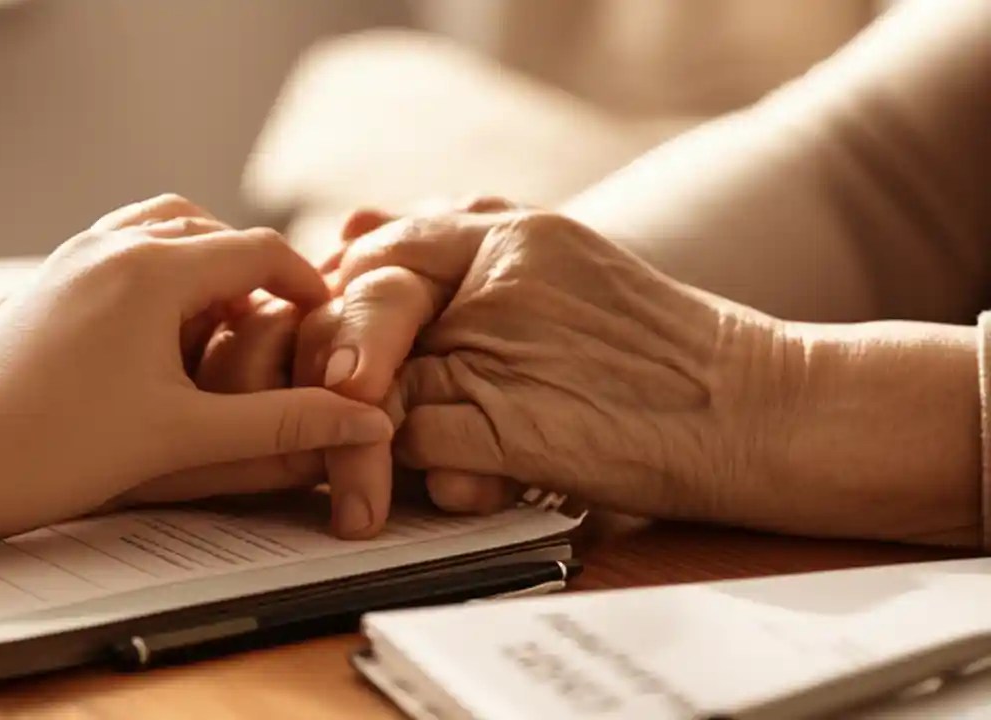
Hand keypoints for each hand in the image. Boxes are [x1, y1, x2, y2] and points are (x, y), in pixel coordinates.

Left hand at [0, 195, 393, 535]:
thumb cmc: (53, 447)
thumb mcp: (185, 439)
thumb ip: (283, 426)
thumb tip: (367, 425)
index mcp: (155, 267)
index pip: (260, 251)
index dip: (309, 287)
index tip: (333, 328)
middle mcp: (114, 244)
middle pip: (214, 233)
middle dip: (258, 276)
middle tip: (288, 333)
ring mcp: (75, 257)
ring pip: (164, 235)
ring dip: (206, 271)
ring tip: (226, 330)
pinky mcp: (49, 282)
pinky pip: (124, 253)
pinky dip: (161, 278)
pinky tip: (163, 340)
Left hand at [295, 203, 786, 530]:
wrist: (755, 411)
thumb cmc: (658, 353)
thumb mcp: (561, 269)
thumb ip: (462, 248)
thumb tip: (355, 229)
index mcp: (512, 232)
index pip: (380, 249)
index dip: (351, 301)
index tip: (353, 343)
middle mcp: (495, 278)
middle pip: (360, 308)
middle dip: (343, 359)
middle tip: (353, 396)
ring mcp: (497, 349)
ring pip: (374, 381)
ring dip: (383, 423)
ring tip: (437, 445)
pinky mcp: (501, 427)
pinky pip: (411, 444)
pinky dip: (428, 470)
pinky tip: (478, 480)